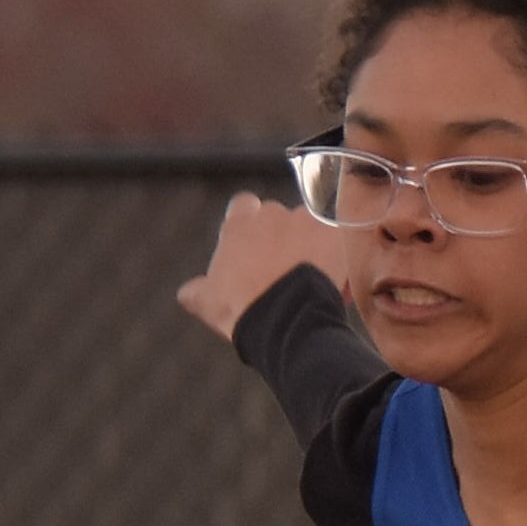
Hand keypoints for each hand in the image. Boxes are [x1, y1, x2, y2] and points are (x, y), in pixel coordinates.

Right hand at [178, 191, 335, 338]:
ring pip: (310, 226)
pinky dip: (338, 255)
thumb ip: (196, 291)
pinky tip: (334, 280)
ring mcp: (304, 221)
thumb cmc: (242, 309)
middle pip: (278, 217)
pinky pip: (338, 240)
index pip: (243, 205)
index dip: (249, 223)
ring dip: (311, 245)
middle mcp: (272, 214)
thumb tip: (187, 293)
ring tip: (312, 278)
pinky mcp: (334, 234)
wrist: (284, 320)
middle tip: (284, 269)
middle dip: (282, 238)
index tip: (253, 245)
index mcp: (239, 224)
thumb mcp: (207, 302)